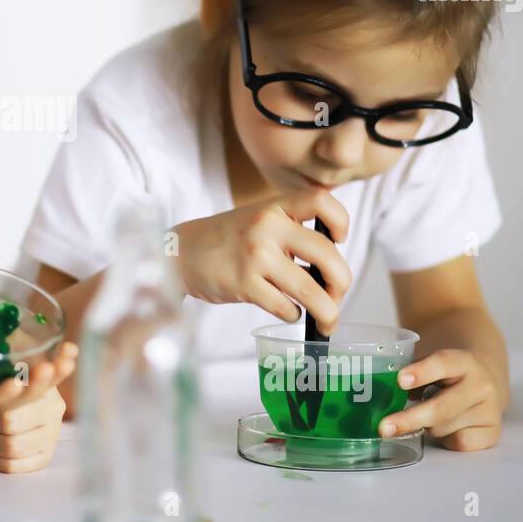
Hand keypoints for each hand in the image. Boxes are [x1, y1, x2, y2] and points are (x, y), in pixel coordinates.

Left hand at [0, 342, 78, 473]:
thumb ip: (6, 356)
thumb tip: (53, 346)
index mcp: (45, 377)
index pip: (46, 378)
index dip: (47, 374)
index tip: (40, 370)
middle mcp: (53, 406)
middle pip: (9, 420)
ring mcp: (52, 433)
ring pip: (10, 445)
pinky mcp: (44, 457)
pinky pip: (11, 464)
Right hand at [171, 187, 351, 334]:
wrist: (180, 252)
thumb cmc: (225, 240)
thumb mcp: (258, 220)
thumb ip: (291, 231)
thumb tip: (331, 268)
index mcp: (274, 207)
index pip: (321, 201)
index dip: (341, 221)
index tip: (340, 240)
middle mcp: (267, 228)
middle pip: (327, 255)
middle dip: (342, 283)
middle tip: (339, 296)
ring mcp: (256, 257)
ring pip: (310, 290)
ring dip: (327, 311)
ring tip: (327, 320)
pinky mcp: (244, 284)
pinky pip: (285, 307)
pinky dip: (294, 315)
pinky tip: (289, 311)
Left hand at [379, 348, 502, 451]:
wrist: (486, 380)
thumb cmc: (446, 374)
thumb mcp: (431, 366)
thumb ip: (410, 375)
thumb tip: (376, 395)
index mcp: (463, 361)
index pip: (442, 364)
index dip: (421, 372)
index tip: (400, 380)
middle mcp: (481, 385)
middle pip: (441, 408)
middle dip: (410, 419)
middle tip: (384, 427)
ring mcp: (490, 410)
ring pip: (443, 428)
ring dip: (426, 427)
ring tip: (428, 415)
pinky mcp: (493, 432)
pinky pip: (457, 443)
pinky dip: (445, 439)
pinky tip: (447, 427)